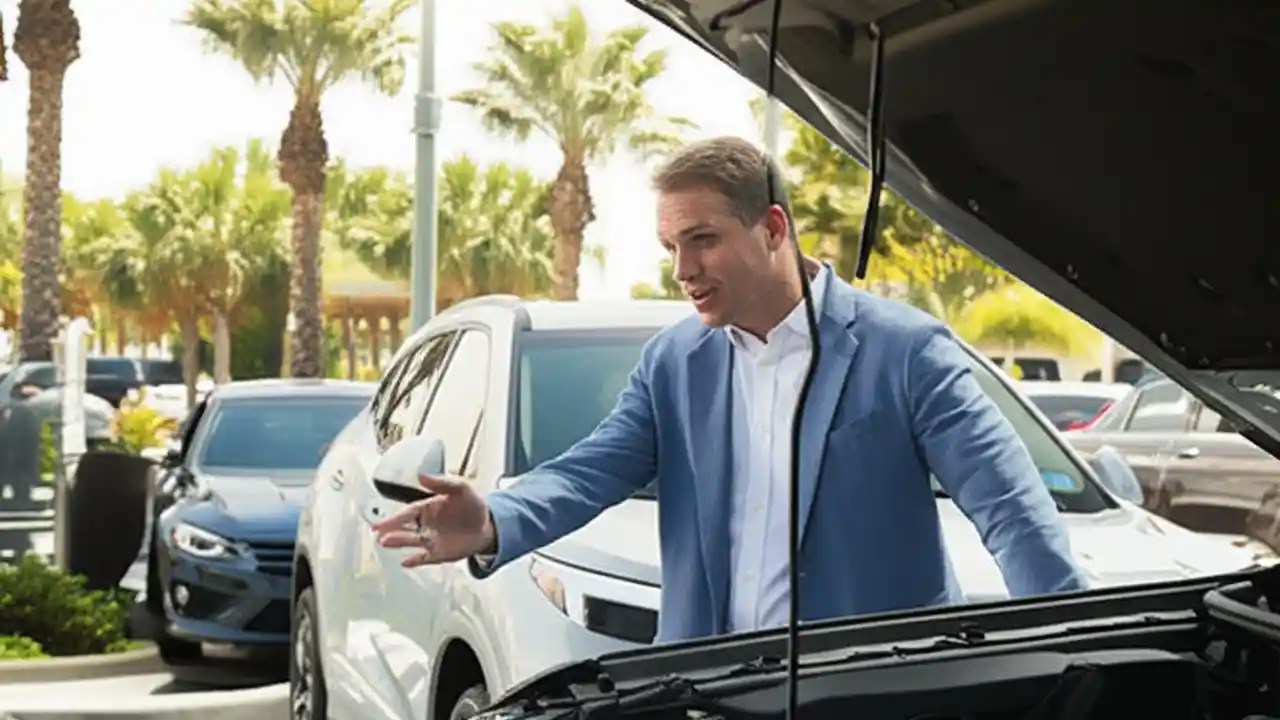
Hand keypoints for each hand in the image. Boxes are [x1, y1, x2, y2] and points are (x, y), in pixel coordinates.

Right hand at [370, 473, 495, 567]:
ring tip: (385, 542)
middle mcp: (425, 525)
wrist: (488, 525)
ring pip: (411, 542)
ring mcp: (431, 540)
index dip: (392, 518)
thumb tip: (422, 475)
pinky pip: (425, 558)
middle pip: (404, 528)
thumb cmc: (472, 505)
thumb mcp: (461, 488)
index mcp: (427, 508)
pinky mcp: (439, 554)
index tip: (379, 522)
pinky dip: (416, 560)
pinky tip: (406, 561)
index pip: (406, 513)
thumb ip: (441, 483)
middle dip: (390, 531)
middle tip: (377, 533)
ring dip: (399, 542)